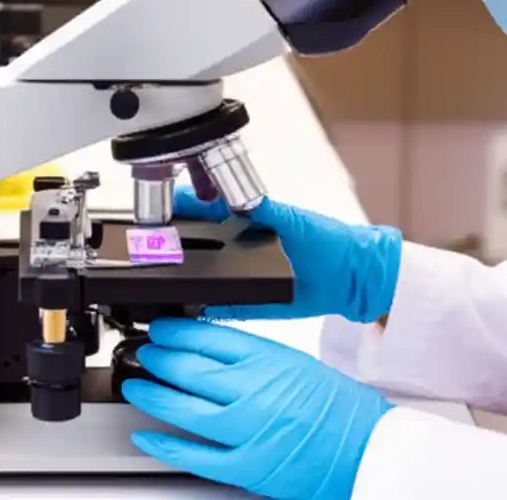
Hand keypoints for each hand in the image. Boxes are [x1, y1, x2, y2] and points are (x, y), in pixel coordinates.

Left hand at [123, 319, 392, 499]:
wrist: (369, 450)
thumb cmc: (341, 409)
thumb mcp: (297, 364)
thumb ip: (255, 358)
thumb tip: (212, 352)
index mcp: (269, 359)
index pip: (208, 337)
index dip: (175, 332)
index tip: (159, 329)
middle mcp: (254, 391)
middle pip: (189, 368)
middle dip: (158, 358)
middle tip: (143, 353)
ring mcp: (247, 430)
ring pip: (183, 408)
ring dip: (152, 395)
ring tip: (135, 385)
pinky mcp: (247, 466)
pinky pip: (195, 455)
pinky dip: (165, 444)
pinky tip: (146, 435)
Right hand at [175, 186, 401, 322]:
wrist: (353, 277)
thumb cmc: (330, 240)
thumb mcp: (294, 219)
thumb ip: (266, 208)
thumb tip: (240, 197)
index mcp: (250, 219)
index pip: (207, 209)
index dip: (183, 208)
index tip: (161, 209)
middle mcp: (244, 246)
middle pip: (200, 243)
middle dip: (176, 244)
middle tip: (153, 245)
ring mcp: (246, 274)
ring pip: (208, 275)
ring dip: (188, 276)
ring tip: (163, 273)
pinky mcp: (254, 301)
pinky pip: (225, 306)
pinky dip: (208, 308)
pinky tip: (191, 307)